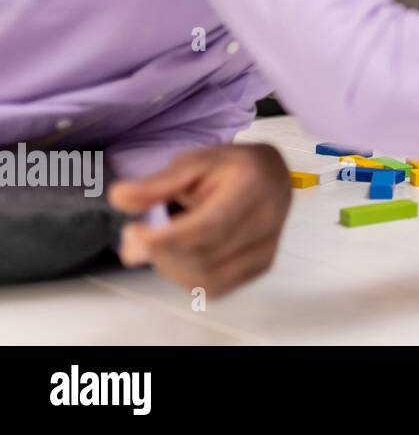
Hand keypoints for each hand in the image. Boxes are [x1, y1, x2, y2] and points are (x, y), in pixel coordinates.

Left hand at [108, 143, 290, 298]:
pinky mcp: (262, 265)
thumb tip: (119, 197)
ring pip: (209, 278)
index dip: (168, 238)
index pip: (210, 226)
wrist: (270, 174)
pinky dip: (187, 277)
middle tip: (135, 239)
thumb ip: (158, 183)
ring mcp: (268, 246)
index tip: (134, 233)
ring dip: (172, 267)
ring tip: (158, 244)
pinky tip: (179, 256)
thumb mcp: (193, 161)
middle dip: (161, 253)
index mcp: (253, 185)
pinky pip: (217, 287)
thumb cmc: (231, 167)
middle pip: (206, 257)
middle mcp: (269, 219)